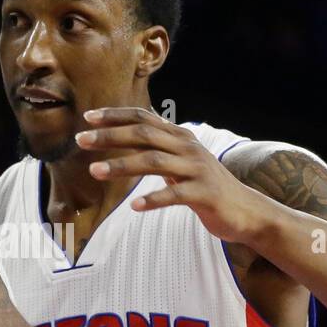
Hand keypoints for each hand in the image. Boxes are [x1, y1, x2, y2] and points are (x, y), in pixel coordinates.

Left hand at [75, 108, 268, 243]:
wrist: (246, 210)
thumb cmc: (206, 186)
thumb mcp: (182, 162)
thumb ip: (159, 148)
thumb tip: (129, 136)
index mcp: (180, 137)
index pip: (144, 118)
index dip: (115, 115)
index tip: (87, 117)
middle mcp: (187, 147)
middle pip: (143, 135)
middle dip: (110, 136)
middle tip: (80, 140)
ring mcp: (196, 169)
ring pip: (153, 162)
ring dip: (121, 166)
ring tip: (94, 172)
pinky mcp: (204, 193)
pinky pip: (174, 195)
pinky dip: (153, 199)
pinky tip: (134, 206)